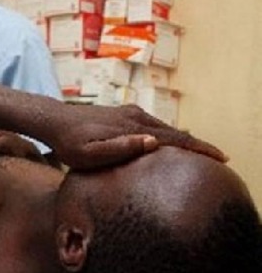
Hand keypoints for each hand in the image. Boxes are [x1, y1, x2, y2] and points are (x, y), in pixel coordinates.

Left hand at [47, 104, 226, 169]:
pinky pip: (154, 125)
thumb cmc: (67, 143)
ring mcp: (130, 113)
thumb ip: (119, 149)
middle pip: (174, 132)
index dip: (198, 149)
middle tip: (218, 159)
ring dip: (184, 140)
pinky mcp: (123, 114)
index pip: (173, 139)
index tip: (219, 157)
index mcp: (131, 128)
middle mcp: (135, 117)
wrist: (52, 120)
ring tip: (201, 154)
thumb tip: (153, 142)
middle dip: (197, 145)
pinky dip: (169, 134)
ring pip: (165, 127)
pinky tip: (171, 144)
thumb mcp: (87, 153)